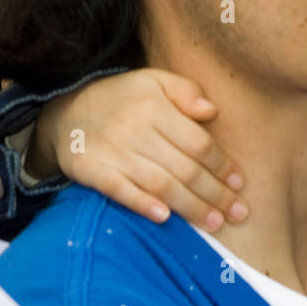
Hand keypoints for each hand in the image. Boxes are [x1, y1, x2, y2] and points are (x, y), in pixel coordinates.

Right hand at [35, 69, 245, 230]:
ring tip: (214, 224)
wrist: (67, 110)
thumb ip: (186, 91)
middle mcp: (135, 130)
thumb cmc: (124, 98)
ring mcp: (112, 151)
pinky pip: (118, 189)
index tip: (240, 183)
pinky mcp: (89, 169)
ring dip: (190, 207)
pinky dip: (141, 204)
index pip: (198, 143)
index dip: (222, 165)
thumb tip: (212, 111)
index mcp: (155, 107)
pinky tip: (164, 218)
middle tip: (237, 213)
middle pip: (184, 168)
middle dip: (215, 194)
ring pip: (159, 184)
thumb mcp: (154, 81)